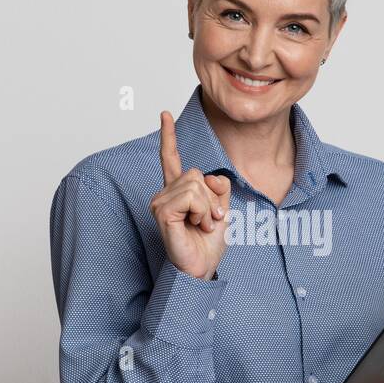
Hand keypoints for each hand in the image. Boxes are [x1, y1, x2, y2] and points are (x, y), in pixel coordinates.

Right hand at [150, 110, 230, 280]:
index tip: (165, 114)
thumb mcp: (222, 209)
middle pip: (197, 173)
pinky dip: (202, 212)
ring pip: (196, 184)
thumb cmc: (208, 244)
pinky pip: (191, 197)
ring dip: (209, 207)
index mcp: (178, 192)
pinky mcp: (162, 211)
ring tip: (203, 226)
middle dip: (213, 198)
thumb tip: (212, 178)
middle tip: (210, 221)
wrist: (202, 268)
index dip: (169, 136)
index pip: (171, 158)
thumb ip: (219, 188)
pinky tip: (196, 226)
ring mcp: (160, 201)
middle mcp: (165, 193)